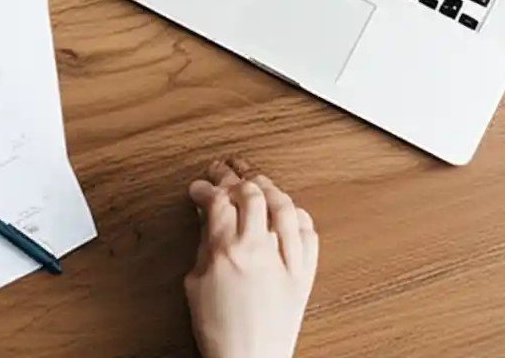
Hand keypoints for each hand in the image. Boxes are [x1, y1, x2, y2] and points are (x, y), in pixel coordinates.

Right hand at [185, 158, 317, 357]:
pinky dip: (297, 215)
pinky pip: (309, 232)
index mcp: (227, 253)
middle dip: (234, 176)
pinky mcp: (304, 274)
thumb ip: (203, 245)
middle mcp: (259, 250)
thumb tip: (206, 217)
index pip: (217, 200)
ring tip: (256, 181)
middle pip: (251, 192)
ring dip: (267, 186)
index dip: (205, 186)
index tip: (199, 188)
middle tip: (224, 173)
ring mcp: (286, 260)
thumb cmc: (220, 331)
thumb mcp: (196, 284)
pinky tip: (287, 211)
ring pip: (283, 204)